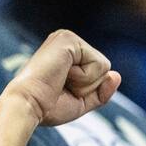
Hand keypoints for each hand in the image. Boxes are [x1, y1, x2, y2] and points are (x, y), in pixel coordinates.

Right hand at [0, 30, 121, 127]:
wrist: (28, 106)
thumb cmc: (48, 107)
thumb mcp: (82, 101)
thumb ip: (101, 91)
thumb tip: (117, 75)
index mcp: (68, 53)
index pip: (101, 73)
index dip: (88, 91)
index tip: (62, 91)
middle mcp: (68, 41)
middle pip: (104, 69)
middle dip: (89, 87)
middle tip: (61, 87)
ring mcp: (67, 38)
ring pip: (103, 66)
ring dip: (86, 83)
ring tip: (61, 81)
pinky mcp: (69, 40)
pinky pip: (98, 64)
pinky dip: (85, 78)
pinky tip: (62, 75)